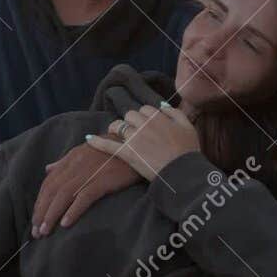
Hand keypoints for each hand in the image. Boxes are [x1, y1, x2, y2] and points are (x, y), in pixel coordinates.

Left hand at [31, 143, 141, 237]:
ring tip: (44, 231)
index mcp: (70, 159)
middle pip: (52, 191)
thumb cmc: (112, 151)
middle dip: (41, 212)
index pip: (49, 183)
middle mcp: (76, 165)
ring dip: (51, 215)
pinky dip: (73, 211)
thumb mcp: (85, 151)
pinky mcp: (103, 181)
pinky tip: (65, 224)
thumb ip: (65, 161)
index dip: (40, 202)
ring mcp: (89, 173)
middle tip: (35, 232)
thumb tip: (48, 169)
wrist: (137, 145)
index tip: (35, 219)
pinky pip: (84, 197)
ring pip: (63, 195)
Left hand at [84, 105, 200, 180]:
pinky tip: (88, 138)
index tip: (147, 126)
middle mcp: (144, 124)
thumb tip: (162, 105)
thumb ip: (175, 113)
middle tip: (134, 132)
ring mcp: (134, 138)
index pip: (145, 109)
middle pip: (130, 115)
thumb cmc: (188, 151)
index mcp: (158, 117)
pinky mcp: (127, 153)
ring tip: (117, 134)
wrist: (182, 172)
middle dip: (131, 122)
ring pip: (119, 126)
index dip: (145, 117)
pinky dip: (96, 141)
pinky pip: (108, 144)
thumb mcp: (189, 127)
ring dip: (117, 129)